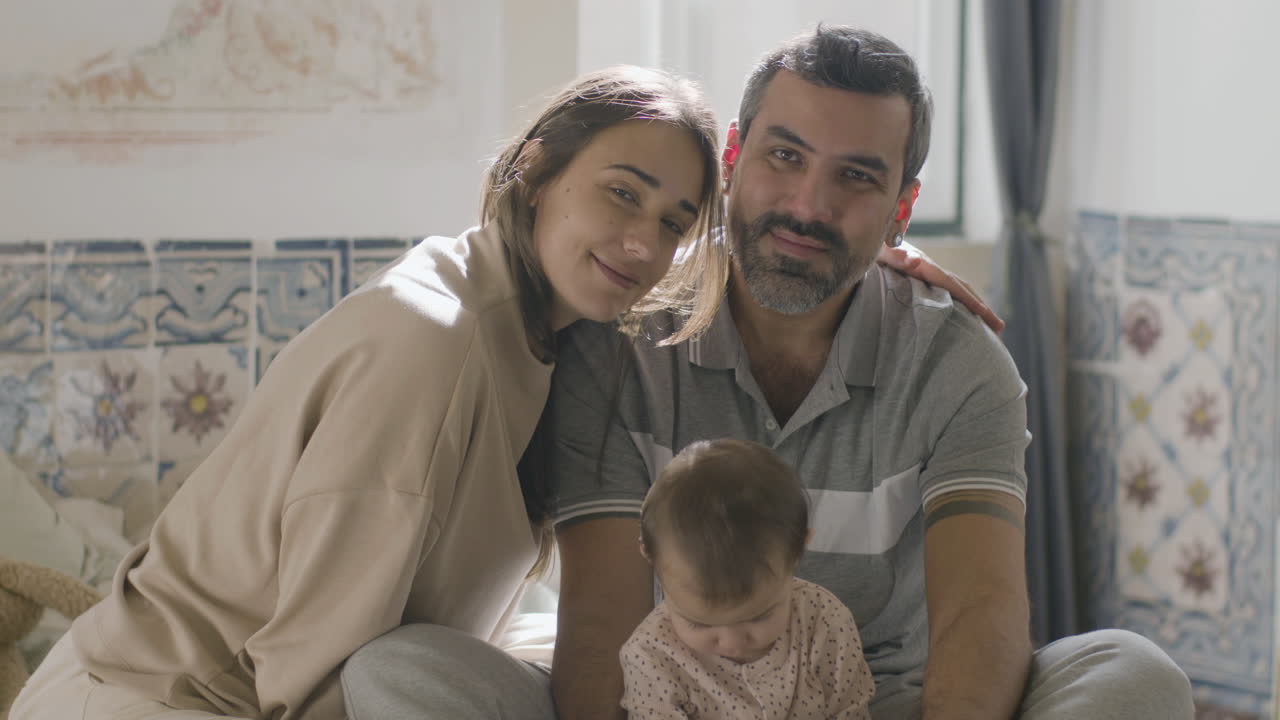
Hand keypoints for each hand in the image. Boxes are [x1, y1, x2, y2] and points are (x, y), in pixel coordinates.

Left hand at [877, 240, 1004, 333]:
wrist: (868, 237)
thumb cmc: (873, 248)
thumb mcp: (881, 251)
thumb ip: (895, 255)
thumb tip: (915, 261)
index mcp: (922, 265)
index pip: (950, 284)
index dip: (968, 298)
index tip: (984, 312)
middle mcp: (930, 268)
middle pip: (961, 288)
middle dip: (981, 307)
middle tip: (999, 327)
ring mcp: (927, 273)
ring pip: (957, 290)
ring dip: (974, 306)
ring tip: (990, 326)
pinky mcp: (922, 279)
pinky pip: (946, 292)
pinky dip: (960, 303)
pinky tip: (964, 317)